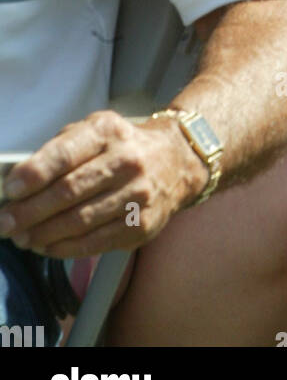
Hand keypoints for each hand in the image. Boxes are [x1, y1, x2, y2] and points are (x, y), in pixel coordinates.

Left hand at [0, 111, 205, 258]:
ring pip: (80, 222)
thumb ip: (58, 150)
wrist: (176, 162)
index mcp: (109, 132)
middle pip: (69, 192)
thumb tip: (18, 181)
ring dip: (43, 234)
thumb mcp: (94, 131)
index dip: (35, 174)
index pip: (66, 154)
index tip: (11, 190)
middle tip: (6, 223)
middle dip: (30, 211)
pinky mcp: (141, 224)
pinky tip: (47, 246)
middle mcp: (126, 161)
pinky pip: (95, 242)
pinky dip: (65, 248)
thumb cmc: (123, 146)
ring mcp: (137, 195)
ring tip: (22, 238)